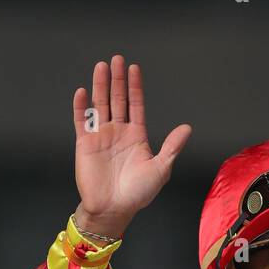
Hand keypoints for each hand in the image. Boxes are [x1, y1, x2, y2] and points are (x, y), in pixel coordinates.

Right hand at [72, 54, 191, 237]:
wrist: (113, 209)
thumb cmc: (137, 193)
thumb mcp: (160, 169)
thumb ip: (171, 147)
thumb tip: (187, 128)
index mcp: (136, 136)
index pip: (135, 105)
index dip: (135, 87)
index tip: (134, 69)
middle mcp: (118, 132)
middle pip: (117, 99)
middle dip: (117, 80)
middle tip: (117, 60)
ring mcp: (101, 136)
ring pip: (100, 105)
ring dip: (100, 86)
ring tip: (102, 67)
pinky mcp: (85, 143)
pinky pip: (82, 121)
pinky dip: (81, 107)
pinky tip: (83, 92)